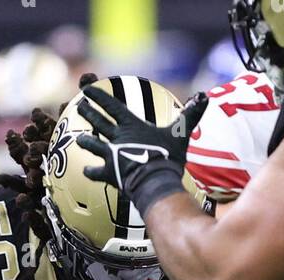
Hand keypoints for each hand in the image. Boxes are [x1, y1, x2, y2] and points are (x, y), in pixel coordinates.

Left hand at [75, 84, 207, 200]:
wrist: (154, 183)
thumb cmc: (167, 157)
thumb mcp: (180, 134)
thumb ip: (190, 114)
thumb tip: (204, 96)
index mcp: (131, 125)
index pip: (112, 106)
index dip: (99, 97)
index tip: (87, 91)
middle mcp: (117, 138)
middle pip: (99, 122)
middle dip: (89, 113)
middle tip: (79, 106)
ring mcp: (111, 156)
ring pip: (93, 145)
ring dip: (86, 141)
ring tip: (79, 138)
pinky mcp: (109, 174)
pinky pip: (96, 172)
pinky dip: (91, 171)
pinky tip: (86, 170)